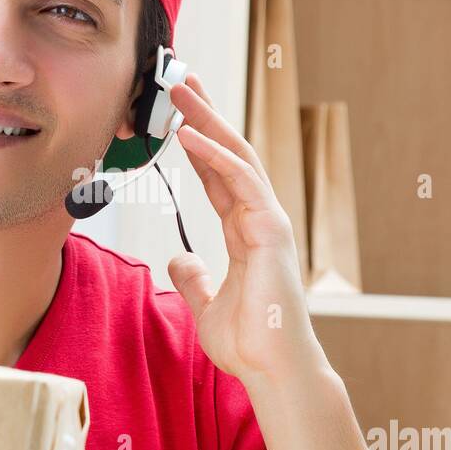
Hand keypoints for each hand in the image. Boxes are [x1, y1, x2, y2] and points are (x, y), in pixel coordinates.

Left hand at [166, 72, 327, 383]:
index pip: (218, 177)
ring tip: (181, 90)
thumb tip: (178, 258)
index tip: (177, 115)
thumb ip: (194, 279)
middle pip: (229, 155)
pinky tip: (191, 135)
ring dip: (208, 121)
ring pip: (238, 157)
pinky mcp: (272, 231)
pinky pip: (243, 183)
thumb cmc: (249, 343)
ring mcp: (269, 222)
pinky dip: (216, 156)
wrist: (273, 369)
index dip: (198, 144)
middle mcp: (260, 220)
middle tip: (180, 80)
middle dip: (205, 115)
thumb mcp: (206, 305)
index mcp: (246, 233)